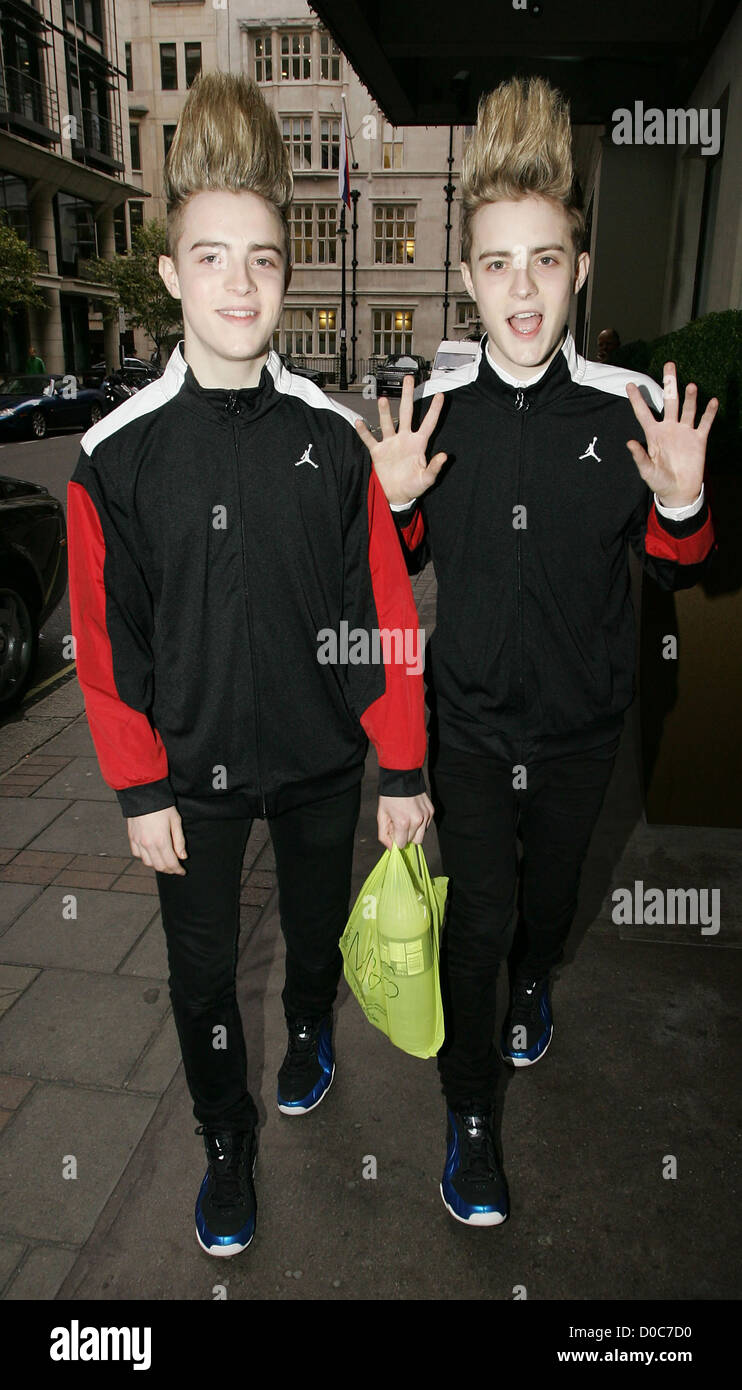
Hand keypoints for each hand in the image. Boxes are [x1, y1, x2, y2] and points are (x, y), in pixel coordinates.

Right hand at [127, 805, 186, 874]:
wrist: (143, 794)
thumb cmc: (162, 806)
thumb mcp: (176, 821)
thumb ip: (179, 841)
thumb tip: (182, 856)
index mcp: (161, 841)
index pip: (170, 863)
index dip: (177, 870)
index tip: (182, 871)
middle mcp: (148, 844)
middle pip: (159, 866)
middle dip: (169, 870)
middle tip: (175, 869)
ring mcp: (138, 842)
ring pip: (147, 862)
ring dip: (157, 865)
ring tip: (165, 862)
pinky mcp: (132, 838)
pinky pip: (137, 854)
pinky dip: (145, 858)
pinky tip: (151, 854)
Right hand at [354, 375, 447, 504]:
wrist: (395, 495)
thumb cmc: (413, 486)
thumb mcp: (427, 479)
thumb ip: (435, 468)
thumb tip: (445, 456)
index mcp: (418, 444)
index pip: (429, 423)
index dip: (435, 410)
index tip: (440, 395)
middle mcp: (404, 439)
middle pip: (407, 413)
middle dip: (408, 396)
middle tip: (409, 379)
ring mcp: (390, 443)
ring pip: (387, 423)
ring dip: (385, 412)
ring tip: (384, 400)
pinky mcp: (378, 451)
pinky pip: (369, 439)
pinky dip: (364, 432)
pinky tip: (359, 422)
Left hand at [377, 792, 433, 849]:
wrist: (401, 778)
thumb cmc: (390, 797)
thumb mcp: (381, 816)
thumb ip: (384, 835)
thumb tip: (391, 848)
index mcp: (403, 823)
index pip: (402, 845)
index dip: (396, 840)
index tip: (393, 832)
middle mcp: (416, 820)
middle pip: (413, 842)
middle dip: (405, 837)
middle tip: (399, 825)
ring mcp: (426, 816)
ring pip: (421, 836)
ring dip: (414, 832)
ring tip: (407, 819)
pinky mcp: (431, 811)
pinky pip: (426, 826)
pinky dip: (420, 823)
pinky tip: (413, 813)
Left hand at [625, 362, 717, 506]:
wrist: (679, 491)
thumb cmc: (659, 481)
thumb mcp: (647, 471)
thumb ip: (639, 456)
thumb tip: (630, 442)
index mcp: (654, 434)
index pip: (643, 412)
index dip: (637, 399)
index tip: (629, 384)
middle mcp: (669, 428)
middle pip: (669, 401)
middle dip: (669, 383)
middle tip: (669, 364)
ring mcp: (684, 432)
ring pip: (688, 409)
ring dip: (690, 397)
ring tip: (691, 386)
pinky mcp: (698, 439)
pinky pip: (704, 423)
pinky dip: (709, 413)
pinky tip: (713, 401)